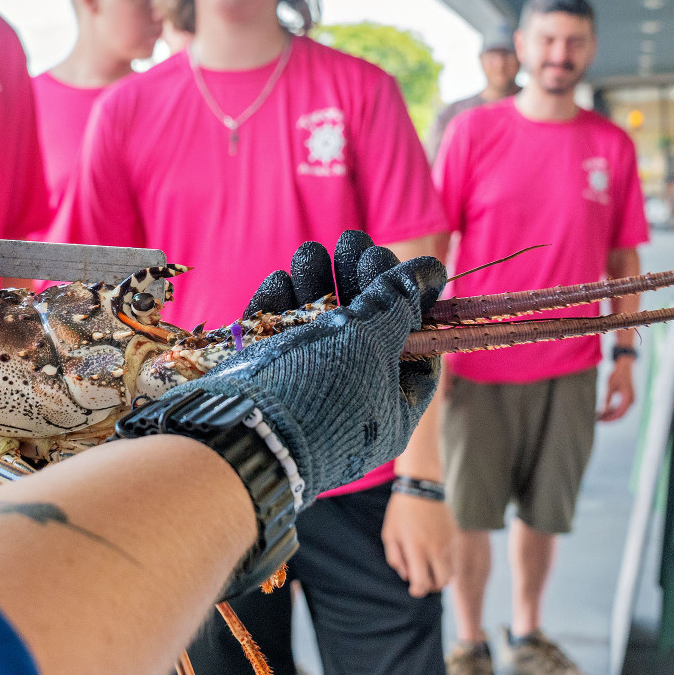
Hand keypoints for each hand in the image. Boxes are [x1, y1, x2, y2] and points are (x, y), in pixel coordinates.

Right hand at [158, 231, 446, 496]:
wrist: (242, 434)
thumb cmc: (321, 392)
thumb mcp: (371, 342)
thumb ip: (397, 301)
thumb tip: (431, 271)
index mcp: (389, 408)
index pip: (416, 350)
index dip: (411, 303)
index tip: (397, 268)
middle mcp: (349, 400)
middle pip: (363, 329)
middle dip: (357, 281)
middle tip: (350, 241)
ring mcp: (303, 390)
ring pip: (317, 326)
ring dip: (316, 283)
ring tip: (311, 252)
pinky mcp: (263, 379)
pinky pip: (277, 335)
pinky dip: (279, 305)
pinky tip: (280, 281)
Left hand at [382, 490, 455, 595]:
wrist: (422, 487)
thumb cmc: (401, 512)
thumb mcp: (389, 534)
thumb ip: (395, 558)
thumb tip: (406, 576)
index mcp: (416, 548)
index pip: (421, 582)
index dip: (417, 590)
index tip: (413, 588)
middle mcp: (435, 548)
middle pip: (441, 582)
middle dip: (432, 587)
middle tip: (424, 581)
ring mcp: (447, 543)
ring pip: (451, 573)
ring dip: (441, 577)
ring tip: (431, 571)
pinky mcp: (454, 537)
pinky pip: (454, 559)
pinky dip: (447, 564)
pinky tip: (436, 557)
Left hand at [598, 356, 636, 422]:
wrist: (625, 365)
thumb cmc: (618, 374)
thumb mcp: (610, 386)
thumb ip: (607, 399)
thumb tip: (603, 411)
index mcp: (628, 398)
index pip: (619, 414)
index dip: (609, 419)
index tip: (599, 420)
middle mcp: (632, 400)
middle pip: (621, 415)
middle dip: (610, 418)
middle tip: (598, 419)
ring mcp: (631, 400)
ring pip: (622, 412)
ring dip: (612, 415)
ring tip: (600, 415)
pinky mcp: (629, 398)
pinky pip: (622, 408)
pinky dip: (614, 410)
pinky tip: (606, 409)